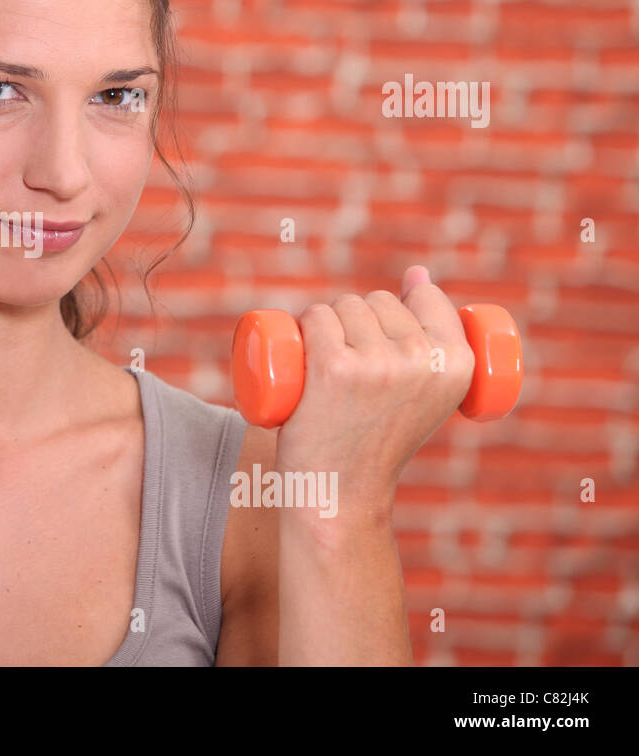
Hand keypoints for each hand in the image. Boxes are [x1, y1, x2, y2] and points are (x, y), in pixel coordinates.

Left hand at [273, 265, 475, 516]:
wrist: (339, 493)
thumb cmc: (375, 437)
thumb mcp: (422, 388)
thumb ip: (430, 334)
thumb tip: (417, 272)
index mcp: (460, 364)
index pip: (424, 296)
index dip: (397, 314)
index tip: (384, 354)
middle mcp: (424, 360)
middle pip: (376, 300)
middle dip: (357, 322)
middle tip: (352, 375)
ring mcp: (378, 364)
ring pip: (342, 305)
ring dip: (326, 325)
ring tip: (330, 375)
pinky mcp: (334, 368)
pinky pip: (315, 318)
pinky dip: (304, 329)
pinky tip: (308, 362)